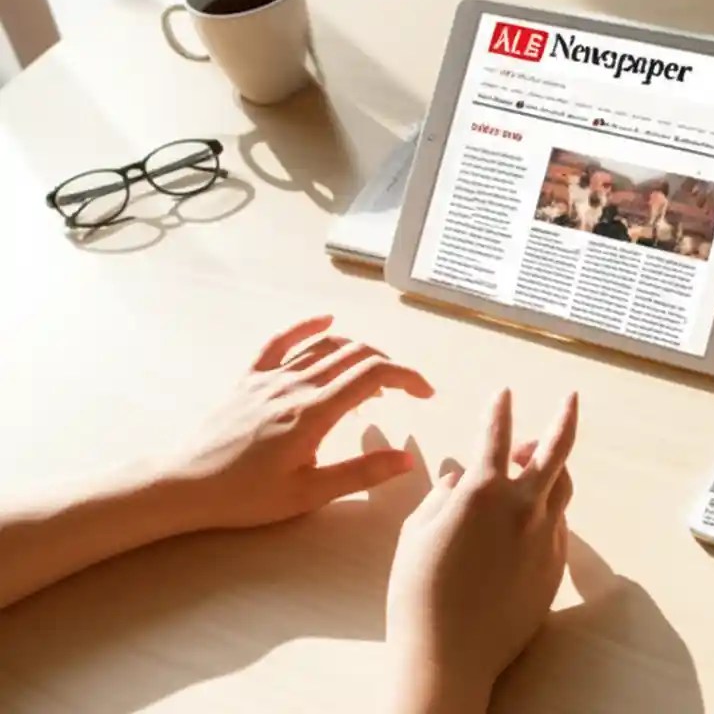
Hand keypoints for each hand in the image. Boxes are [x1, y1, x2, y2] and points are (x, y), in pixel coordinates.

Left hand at [163, 315, 433, 529]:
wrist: (184, 486)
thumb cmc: (246, 497)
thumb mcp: (309, 494)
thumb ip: (361, 473)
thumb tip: (406, 459)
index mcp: (314, 413)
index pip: (373, 376)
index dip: (408, 377)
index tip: (425, 394)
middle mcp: (295, 385)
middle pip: (355, 355)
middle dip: (390, 366)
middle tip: (404, 392)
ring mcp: (269, 377)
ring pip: (325, 346)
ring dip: (358, 353)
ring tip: (374, 378)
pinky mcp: (248, 378)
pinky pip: (281, 341)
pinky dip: (307, 327)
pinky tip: (326, 321)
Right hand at [386, 389, 576, 713]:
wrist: (449, 655)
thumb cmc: (419, 593)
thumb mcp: (416, 534)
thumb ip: (442, 497)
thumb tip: (459, 478)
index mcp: (483, 493)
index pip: (495, 434)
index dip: (498, 408)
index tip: (503, 392)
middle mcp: (522, 509)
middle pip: (556, 450)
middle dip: (564, 417)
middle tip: (571, 398)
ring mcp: (544, 538)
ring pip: (561, 487)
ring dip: (552, 468)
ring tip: (532, 464)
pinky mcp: (554, 566)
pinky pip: (556, 525)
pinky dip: (543, 510)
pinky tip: (523, 518)